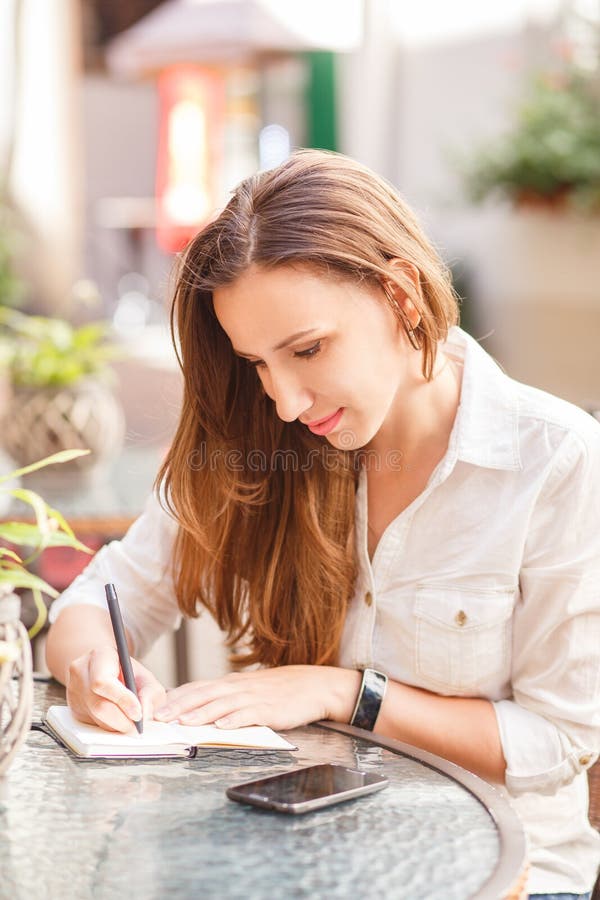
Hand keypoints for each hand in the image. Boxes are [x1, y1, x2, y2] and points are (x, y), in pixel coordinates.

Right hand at [66, 646, 166, 732]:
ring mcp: (73, 690)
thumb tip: (146, 714)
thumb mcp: (146, 677)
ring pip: (94, 717)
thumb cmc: (129, 674)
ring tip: (130, 722)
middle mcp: (81, 671)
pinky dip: (108, 726)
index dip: (122, 700)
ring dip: (115, 725)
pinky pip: (90, 723)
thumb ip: (151, 693)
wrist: (108, 671)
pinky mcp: (73, 708)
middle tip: (137, 726)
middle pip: (97, 704)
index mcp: (100, 655)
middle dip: (121, 719)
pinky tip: (118, 720)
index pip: (104, 681)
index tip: (138, 713)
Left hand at [154, 665, 361, 730]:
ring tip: (184, 723)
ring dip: (201, 714)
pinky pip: (249, 715)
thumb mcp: (246, 690)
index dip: (175, 697)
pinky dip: (235, 720)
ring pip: (222, 704)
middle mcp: (237, 687)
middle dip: (179, 706)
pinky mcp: (270, 709)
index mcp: (229, 683)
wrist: (312, 685)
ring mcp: (253, 697)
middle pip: (204, 694)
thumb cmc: (276, 690)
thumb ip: (223, 697)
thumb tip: (194, 708)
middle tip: (159, 718)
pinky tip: (223, 727)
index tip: (154, 708)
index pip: (196, 688)